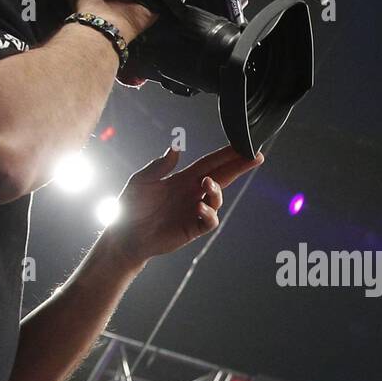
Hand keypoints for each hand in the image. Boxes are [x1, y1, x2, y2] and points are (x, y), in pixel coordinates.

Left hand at [100, 145, 263, 265]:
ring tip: (207, 184)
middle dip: (240, 166)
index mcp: (183, 178)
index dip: (227, 154)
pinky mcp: (193, 228)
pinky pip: (209, 220)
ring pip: (217, 198)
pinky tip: (199, 207)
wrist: (125, 235)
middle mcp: (193, 193)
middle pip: (222, 177)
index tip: (243, 145)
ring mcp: (195, 210)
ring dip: (217, 189)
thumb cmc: (131, 207)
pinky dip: (209, 213)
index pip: (211, 163)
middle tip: (256, 156)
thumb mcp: (141, 181)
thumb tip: (175, 147)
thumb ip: (159, 166)